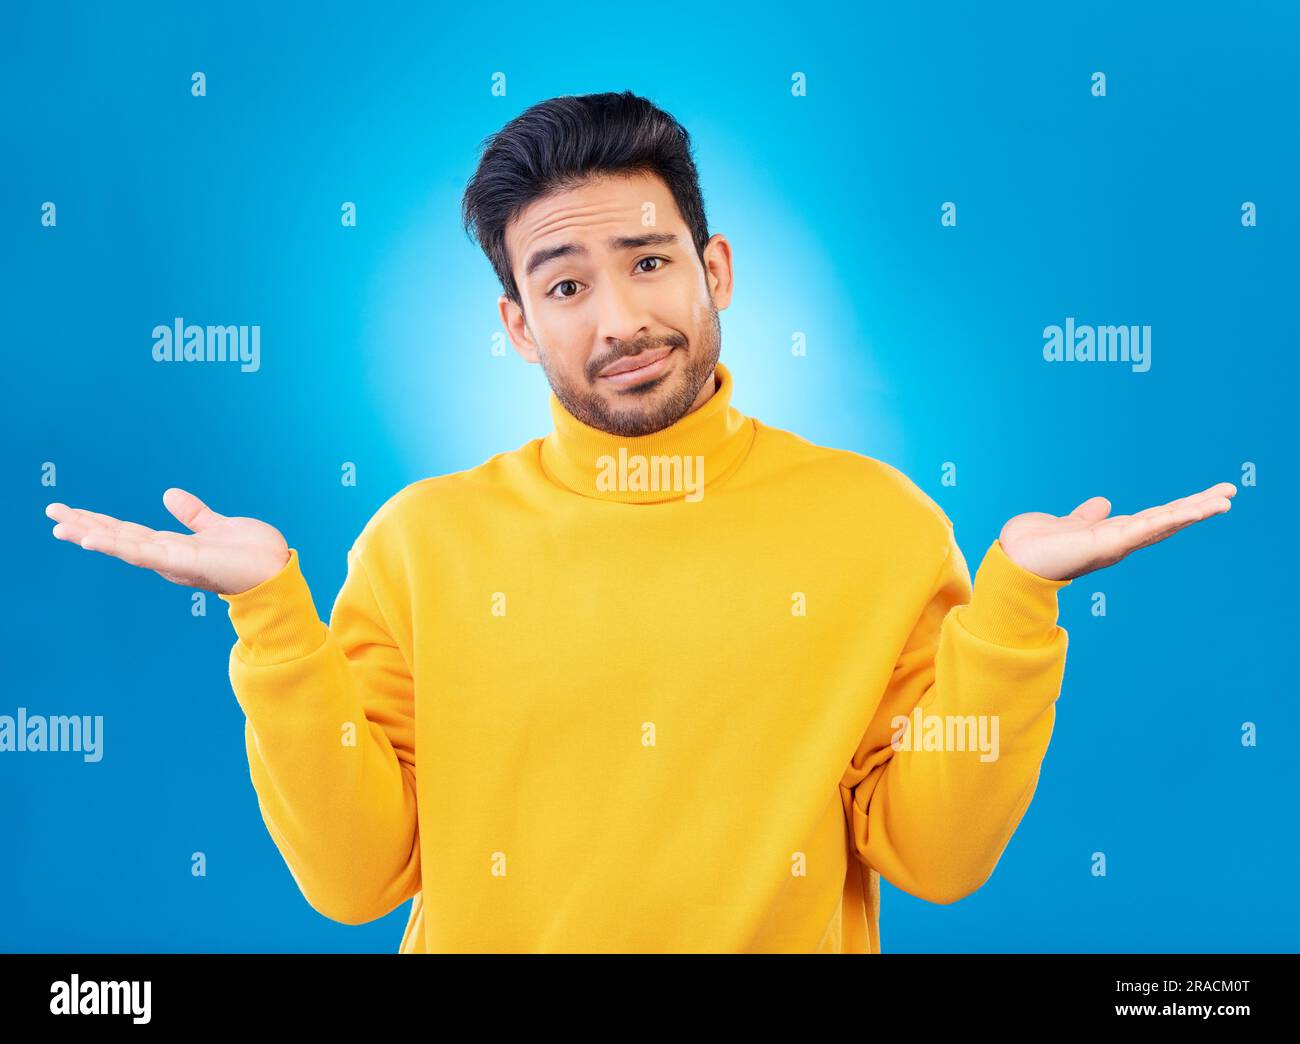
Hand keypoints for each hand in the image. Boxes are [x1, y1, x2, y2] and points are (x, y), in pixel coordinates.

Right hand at [45, 488, 290, 594]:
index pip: (128, 532)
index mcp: (173, 547)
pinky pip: (145, 553)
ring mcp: (173, 561)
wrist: (278, 570)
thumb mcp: (217, 526)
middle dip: (84, 526)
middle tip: (51, 514)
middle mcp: (168, 557)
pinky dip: (119, 547)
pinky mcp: (184, 562)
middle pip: (118, 537)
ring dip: (91, 535)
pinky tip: (93, 540)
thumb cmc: (253, 554)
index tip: (70, 512)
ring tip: (61, 526)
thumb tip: (168, 494)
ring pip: (124, 545)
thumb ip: (193, 514)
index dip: (99, 522)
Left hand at [998, 481, 1235, 581]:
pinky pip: (1144, 529)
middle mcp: (1120, 542)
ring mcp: (1117, 544)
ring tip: (1224, 500)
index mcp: (1113, 534)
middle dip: (1198, 507)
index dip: (1181, 508)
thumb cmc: (1036, 545)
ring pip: (1163, 524)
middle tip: (1230, 492)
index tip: (1208, 496)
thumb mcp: (1069, 523)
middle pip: (1167, 520)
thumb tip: (1104, 503)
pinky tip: (1192, 510)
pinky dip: (1168, 520)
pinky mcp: (1108, 544)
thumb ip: (1088, 515)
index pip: (1154, 517)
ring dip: (1195, 512)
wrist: (1013, 560)